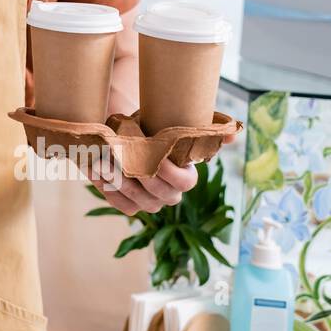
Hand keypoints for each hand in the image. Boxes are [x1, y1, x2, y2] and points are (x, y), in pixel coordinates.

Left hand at [82, 129, 238, 216]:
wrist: (125, 137)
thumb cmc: (152, 130)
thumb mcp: (173, 125)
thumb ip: (203, 130)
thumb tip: (233, 133)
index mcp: (185, 177)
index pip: (185, 183)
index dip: (169, 171)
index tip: (152, 153)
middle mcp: (170, 194)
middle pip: (159, 195)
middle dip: (140, 176)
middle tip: (122, 157)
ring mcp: (149, 203)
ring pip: (138, 202)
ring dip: (119, 182)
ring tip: (104, 162)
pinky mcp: (129, 205)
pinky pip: (121, 205)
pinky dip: (107, 190)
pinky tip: (97, 171)